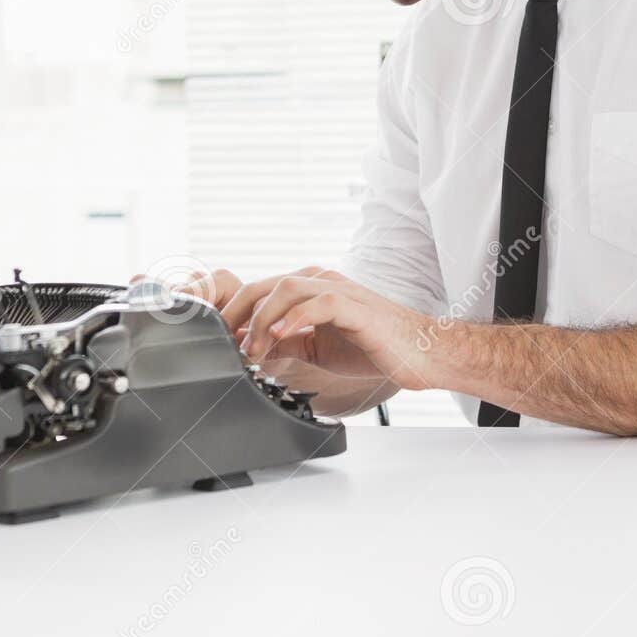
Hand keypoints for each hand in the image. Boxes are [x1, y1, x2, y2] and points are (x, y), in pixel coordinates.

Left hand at [231, 270, 438, 400]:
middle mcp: (320, 282)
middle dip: (236, 314)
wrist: (417, 354)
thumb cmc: (371, 347)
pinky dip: (292, 318)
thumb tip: (252, 351)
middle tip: (224, 344)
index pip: (260, 291)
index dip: (234, 314)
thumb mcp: (316, 348)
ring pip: (286, 288)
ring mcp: (338, 289)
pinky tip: (278, 338)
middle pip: (264, 285)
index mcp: (309, 289)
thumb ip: (286, 343)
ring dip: (260, 319)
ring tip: (251, 349)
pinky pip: (318, 303)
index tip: (219, 340)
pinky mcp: (355, 305)